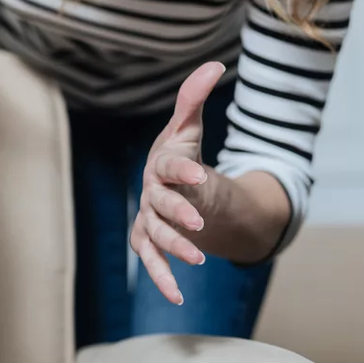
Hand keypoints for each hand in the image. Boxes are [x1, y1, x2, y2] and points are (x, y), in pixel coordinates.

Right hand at [130, 61, 224, 304]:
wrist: (173, 185)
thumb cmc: (180, 155)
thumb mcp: (188, 128)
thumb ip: (194, 98)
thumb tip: (215, 64)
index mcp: (161, 163)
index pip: (168, 165)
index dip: (181, 169)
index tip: (197, 172)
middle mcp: (150, 192)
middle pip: (159, 204)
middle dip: (175, 212)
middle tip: (197, 222)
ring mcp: (148, 217)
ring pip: (153, 234)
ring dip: (173, 248)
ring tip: (198, 260)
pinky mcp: (150, 240)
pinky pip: (151, 260)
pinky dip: (162, 278)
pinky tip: (178, 298)